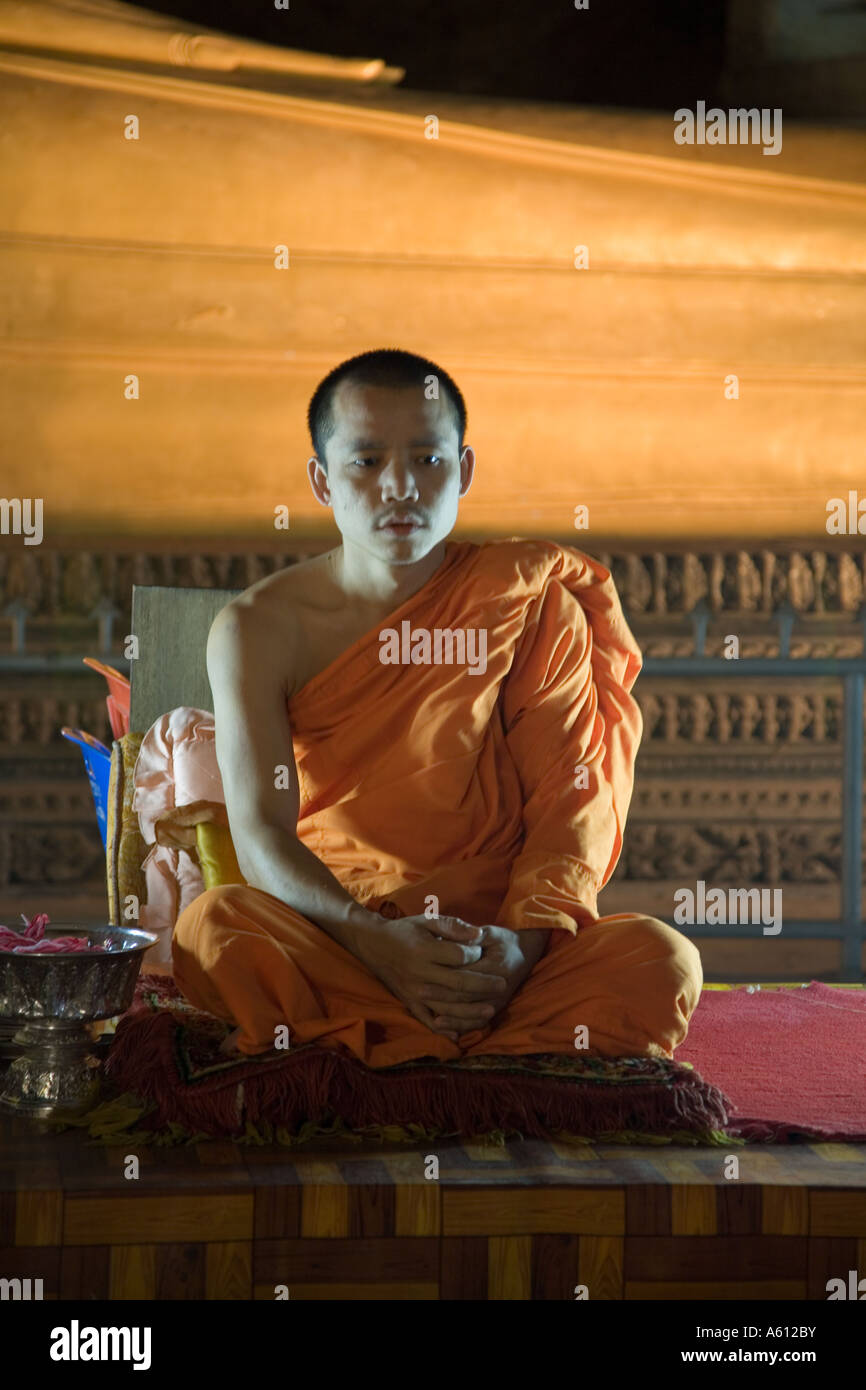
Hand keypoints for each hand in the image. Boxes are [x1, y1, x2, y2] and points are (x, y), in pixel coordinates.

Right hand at [354, 912, 508, 1040]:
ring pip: (446, 1007)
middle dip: (483, 986)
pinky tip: (460, 1035)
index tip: (483, 950)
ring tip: (491, 1009)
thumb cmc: (404, 930)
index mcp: (423, 951)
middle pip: (457, 984)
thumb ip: (453, 926)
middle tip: (503, 984)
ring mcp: (413, 992)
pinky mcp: (408, 1003)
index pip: (458, 957)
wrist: (372, 944)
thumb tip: (479, 936)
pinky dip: (444, 1030)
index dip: (475, 954)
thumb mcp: (426, 920)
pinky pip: (427, 1020)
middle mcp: (418, 974)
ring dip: (471, 1011)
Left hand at [419, 924, 536, 1035]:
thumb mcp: (491, 932)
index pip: (469, 973)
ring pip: (469, 1012)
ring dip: (447, 1013)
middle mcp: (499, 988)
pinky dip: (457, 1025)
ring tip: (426, 1009)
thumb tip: (454, 939)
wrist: (524, 954)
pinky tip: (439, 1025)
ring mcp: (497, 1001)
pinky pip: (475, 1022)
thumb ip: (473, 936)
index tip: (427, 971)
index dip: (448, 974)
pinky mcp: (494, 1008)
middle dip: (441, 994)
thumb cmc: (504, 941)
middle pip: (466, 995)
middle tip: (418, 990)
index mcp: (498, 966)